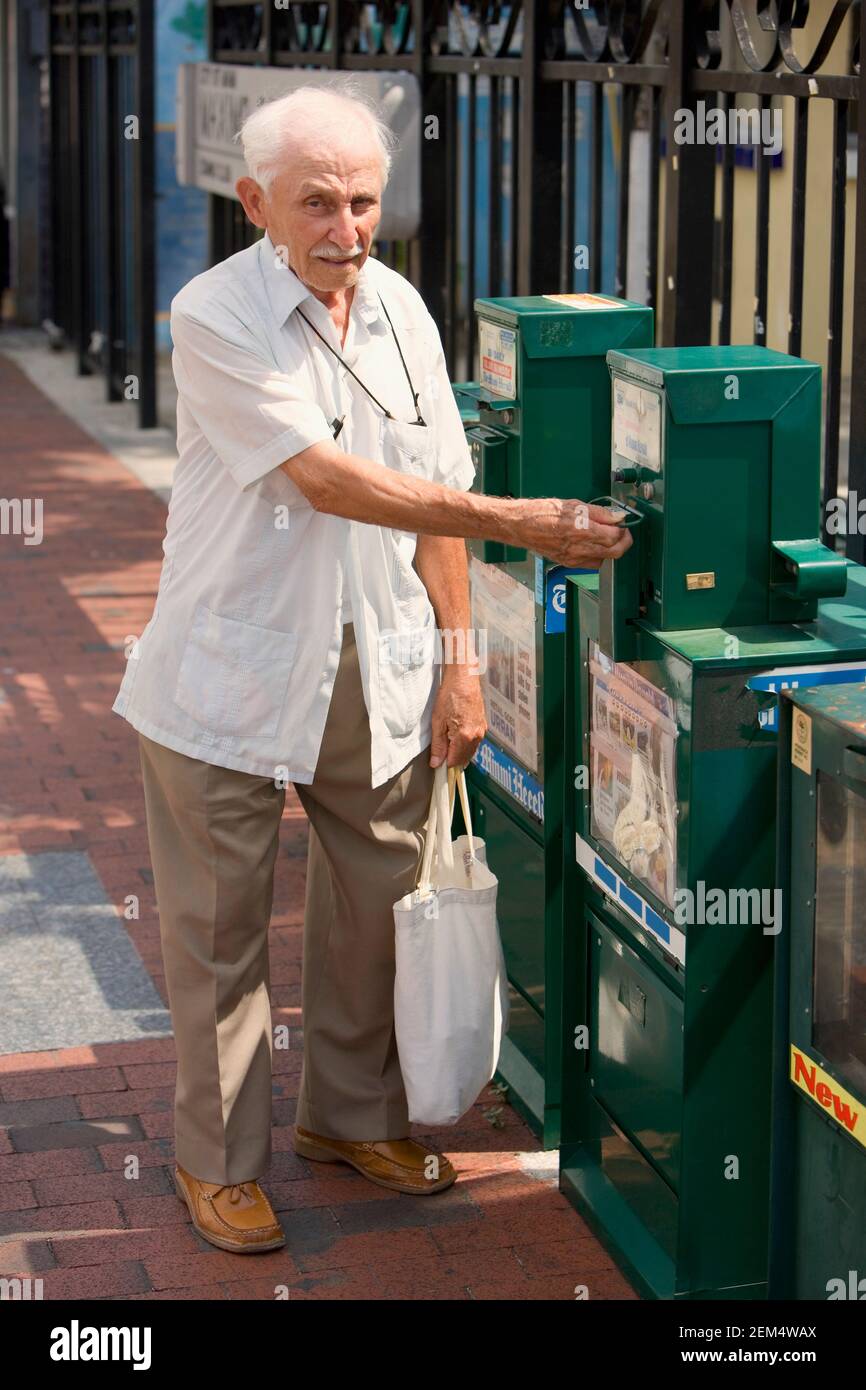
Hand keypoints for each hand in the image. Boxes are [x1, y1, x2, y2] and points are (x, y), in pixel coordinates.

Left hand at [429, 672, 486, 768]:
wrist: (464, 678)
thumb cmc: (450, 695)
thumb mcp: (438, 721)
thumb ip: (438, 745)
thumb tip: (436, 763)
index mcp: (465, 736)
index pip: (454, 761)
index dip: (444, 764)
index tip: (437, 763)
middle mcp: (476, 736)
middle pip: (464, 758)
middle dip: (452, 758)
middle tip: (439, 751)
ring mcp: (481, 730)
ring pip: (469, 751)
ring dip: (458, 751)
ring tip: (446, 738)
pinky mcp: (482, 725)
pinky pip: (474, 741)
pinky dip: (465, 743)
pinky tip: (455, 734)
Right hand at [507, 498, 632, 567]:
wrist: (521, 526)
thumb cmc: (541, 512)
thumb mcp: (573, 505)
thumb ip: (598, 513)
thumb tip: (616, 517)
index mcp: (582, 530)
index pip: (615, 536)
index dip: (623, 529)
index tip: (622, 522)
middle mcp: (579, 548)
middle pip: (614, 552)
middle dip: (623, 542)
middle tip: (622, 532)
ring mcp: (574, 558)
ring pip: (604, 559)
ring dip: (610, 549)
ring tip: (605, 537)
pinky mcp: (568, 563)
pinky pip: (590, 563)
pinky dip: (596, 555)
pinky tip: (592, 545)